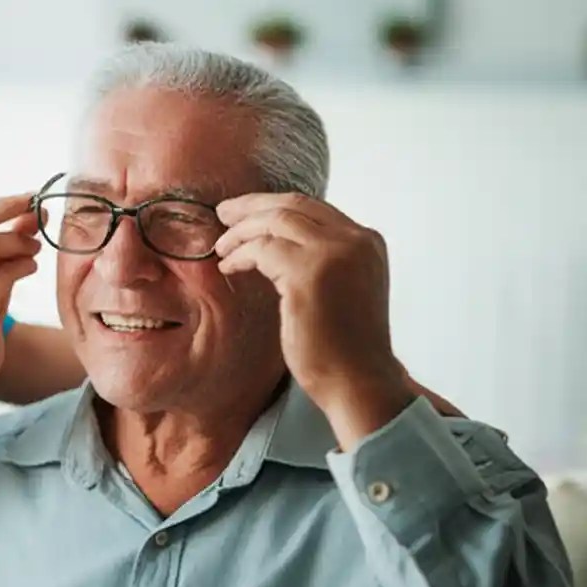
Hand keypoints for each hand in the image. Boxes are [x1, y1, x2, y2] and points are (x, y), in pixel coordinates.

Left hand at [214, 193, 413, 446]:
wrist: (359, 382)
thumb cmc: (344, 346)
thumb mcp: (342, 288)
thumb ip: (322, 260)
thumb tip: (278, 242)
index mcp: (367, 242)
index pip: (313, 208)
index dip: (274, 205)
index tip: (245, 211)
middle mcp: (355, 241)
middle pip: (293, 205)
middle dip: (252, 206)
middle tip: (222, 212)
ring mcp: (334, 254)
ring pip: (274, 221)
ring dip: (241, 231)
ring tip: (220, 247)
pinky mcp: (309, 274)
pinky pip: (262, 249)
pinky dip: (240, 254)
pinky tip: (228, 267)